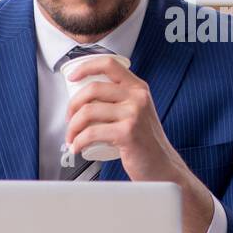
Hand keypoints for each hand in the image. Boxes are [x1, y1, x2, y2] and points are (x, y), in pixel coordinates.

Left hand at [64, 55, 213, 232]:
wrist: (163, 168)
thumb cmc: (146, 143)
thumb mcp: (138, 112)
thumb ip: (121, 100)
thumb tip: (86, 95)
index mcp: (138, 88)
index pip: (109, 64)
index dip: (86, 66)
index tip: (71, 76)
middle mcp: (138, 97)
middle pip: (93, 88)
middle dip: (72, 105)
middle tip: (68, 119)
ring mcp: (134, 114)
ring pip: (88, 111)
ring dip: (72, 127)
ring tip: (72, 138)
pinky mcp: (128, 132)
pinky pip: (92, 132)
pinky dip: (78, 141)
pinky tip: (77, 148)